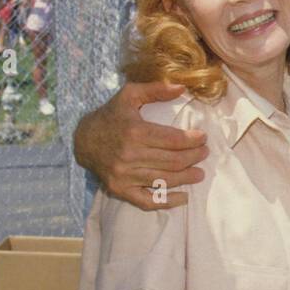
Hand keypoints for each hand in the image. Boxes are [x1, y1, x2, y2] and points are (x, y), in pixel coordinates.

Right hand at [74, 81, 208, 209]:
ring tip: (200, 173)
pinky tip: (183, 198)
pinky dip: (167, 202)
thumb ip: (156, 89)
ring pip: (164, 180)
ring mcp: (124, 176)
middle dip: (194, 158)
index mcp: (135, 132)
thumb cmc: (111, 115)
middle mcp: (129, 156)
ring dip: (186, 178)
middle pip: (172, 161)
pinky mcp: (119, 190)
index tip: (203, 138)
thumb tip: (182, 88)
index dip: (192, 140)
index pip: (173, 140)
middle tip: (205, 153)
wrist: (84, 140)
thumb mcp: (130, 94)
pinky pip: (147, 201)